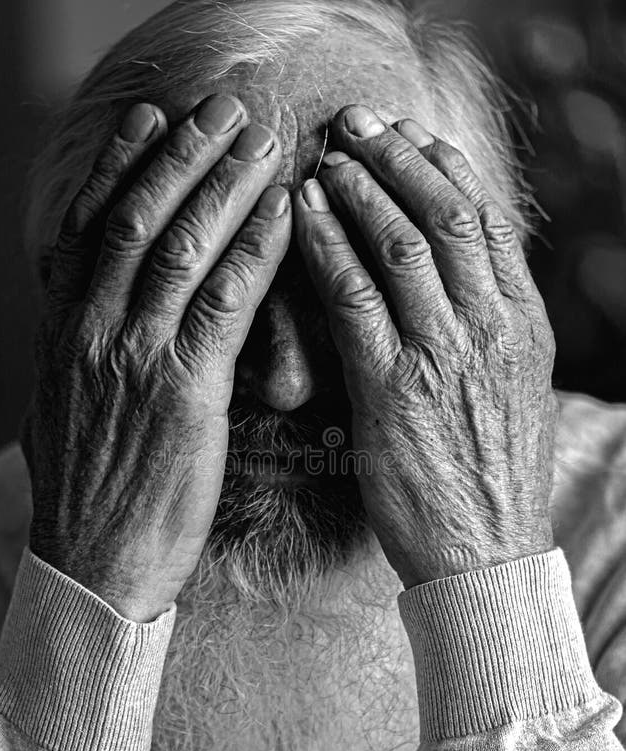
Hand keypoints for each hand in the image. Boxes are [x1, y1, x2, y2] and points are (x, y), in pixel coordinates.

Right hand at [21, 96, 290, 620]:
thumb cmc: (87, 496)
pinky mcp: (182, 391)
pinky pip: (224, 302)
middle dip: (181, 155)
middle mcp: (91, 330)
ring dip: (224, 183)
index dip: (122, 168)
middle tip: (220, 107)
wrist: (94, 564)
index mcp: (61, 332)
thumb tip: (80, 326)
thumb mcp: (60, 412)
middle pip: (137, 218)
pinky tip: (285, 212)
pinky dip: (256, 249)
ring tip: (259, 138)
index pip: (88, 227)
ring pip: (180, 246)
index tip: (153, 123)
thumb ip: (76, 359)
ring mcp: (133, 357)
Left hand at [294, 107, 556, 588]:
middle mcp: (490, 327)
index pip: (485, 220)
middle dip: (395, 156)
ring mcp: (443, 355)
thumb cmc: (492, 477)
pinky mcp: (392, 389)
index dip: (440, 167)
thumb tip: (464, 280)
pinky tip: (302, 218)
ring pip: (399, 243)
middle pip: (442, 213)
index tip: (409, 134)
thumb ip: (493, 330)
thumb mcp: (515, 391)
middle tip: (355, 121)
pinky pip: (355, 298)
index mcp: (524, 324)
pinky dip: (327, 248)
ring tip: (322, 157)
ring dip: (356, 189)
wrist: (485, 554)